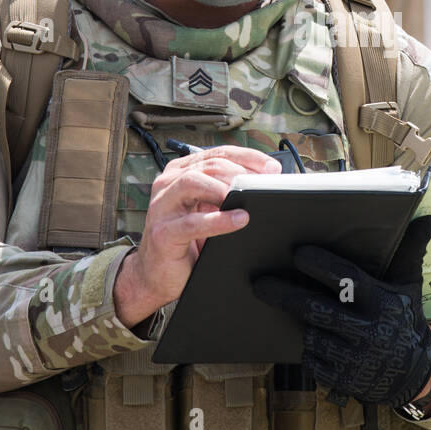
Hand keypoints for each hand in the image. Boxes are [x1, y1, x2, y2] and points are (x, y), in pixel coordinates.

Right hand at [114, 146, 280, 327]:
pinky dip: (219, 220)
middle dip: (242, 172)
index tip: (272, 168)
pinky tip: (239, 220)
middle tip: (265, 184)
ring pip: (194, 182)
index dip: (248, 157)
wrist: (157, 275)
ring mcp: (162, 206)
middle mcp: (168, 184)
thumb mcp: (208, 211)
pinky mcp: (163, 232)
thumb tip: (264, 184)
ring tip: (247, 199)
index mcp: (181, 172)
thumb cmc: (186, 241)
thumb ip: (225, 194)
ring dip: (225, 188)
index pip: (218, 154)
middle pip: (209, 165)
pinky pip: (192, 222)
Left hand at [251, 217, 430, 407]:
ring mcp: (354, 360)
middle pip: (316, 309)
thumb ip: (411, 251)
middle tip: (259, 282)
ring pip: (311, 333)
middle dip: (284, 294)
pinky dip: (309, 348)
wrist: (412, 373)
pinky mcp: (343, 380)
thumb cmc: (404, 318)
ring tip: (295, 310)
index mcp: (383, 303)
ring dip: (301, 322)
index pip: (347, 280)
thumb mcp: (409, 285)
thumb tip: (425, 219)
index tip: (298, 253)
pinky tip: (314, 338)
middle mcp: (368, 332)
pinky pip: (311, 360)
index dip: (321, 265)